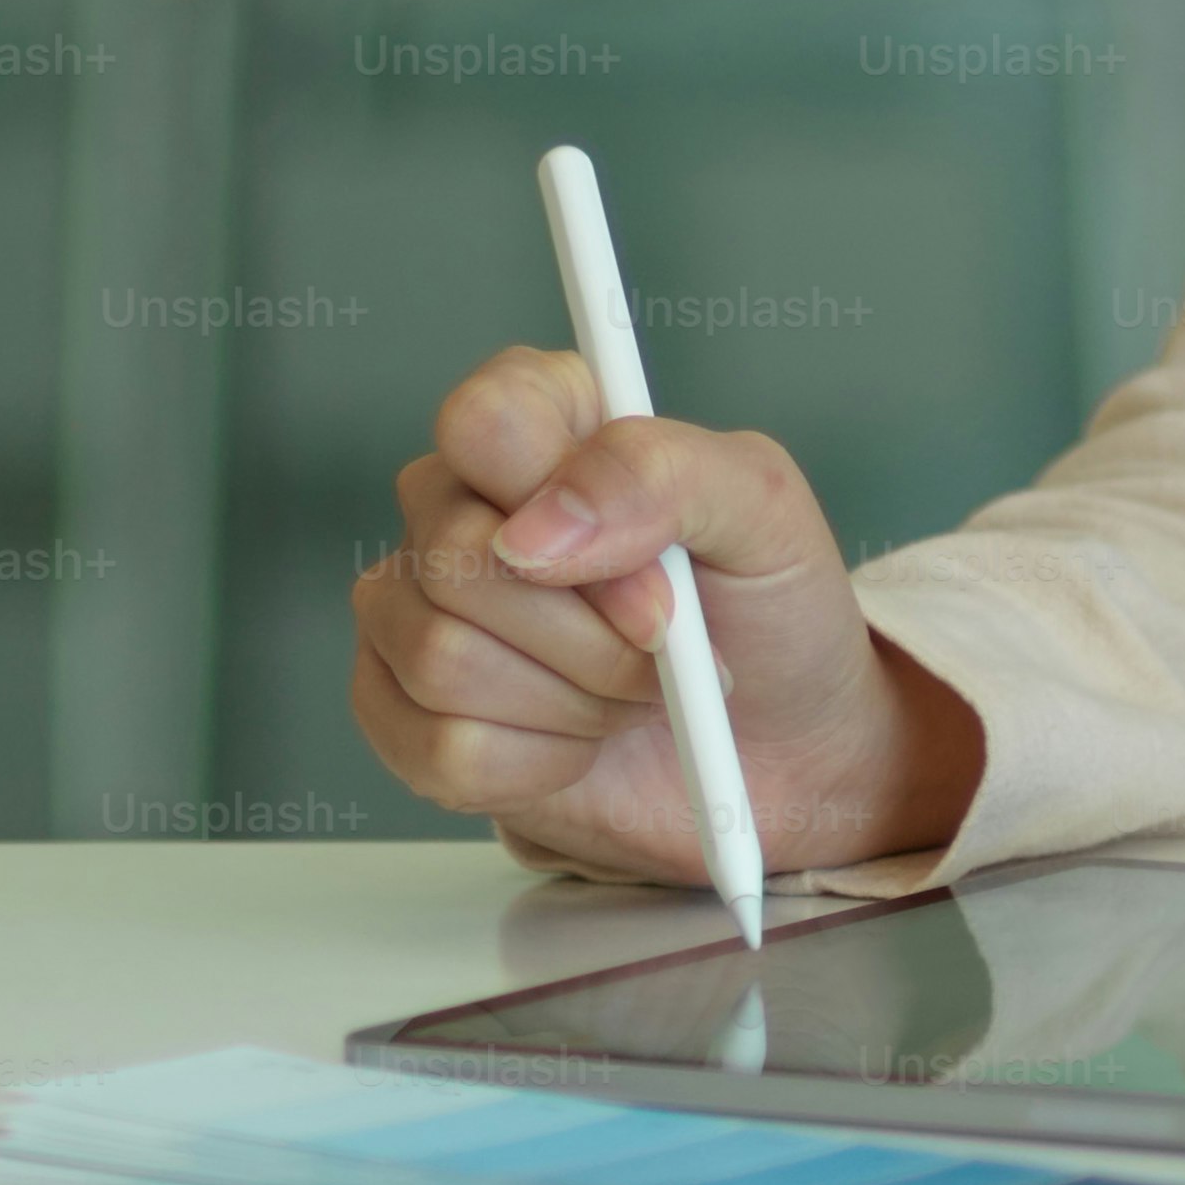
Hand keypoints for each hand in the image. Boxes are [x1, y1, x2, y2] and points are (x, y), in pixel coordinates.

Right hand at [348, 345, 986, 884]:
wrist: (781, 753)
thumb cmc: (768, 618)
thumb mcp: (764, 515)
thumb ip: (664, 475)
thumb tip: (540, 527)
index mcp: (541, 424)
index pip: (479, 419)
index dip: (560, 504)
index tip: (649, 576)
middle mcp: (459, 504)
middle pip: (454, 558)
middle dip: (591, 636)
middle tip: (665, 648)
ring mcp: (414, 608)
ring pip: (441, 657)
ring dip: (572, 702)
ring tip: (628, 695)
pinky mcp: (403, 712)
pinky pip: (438, 748)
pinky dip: (539, 764)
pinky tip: (579, 742)